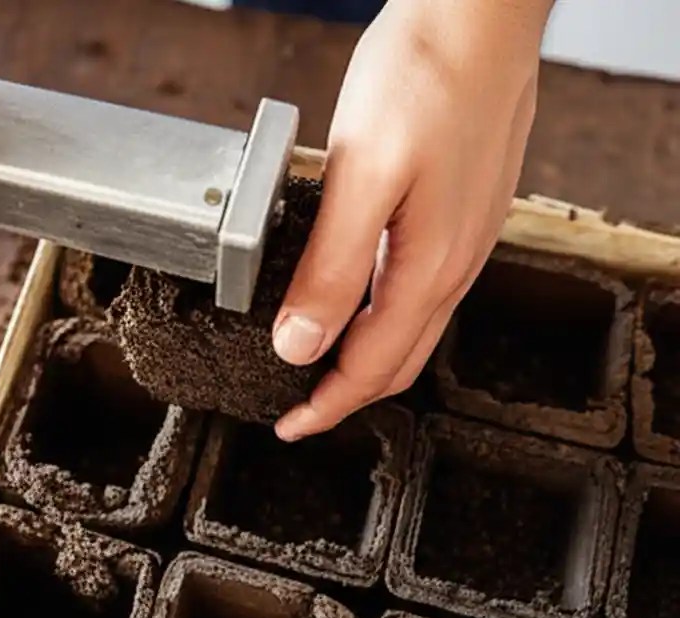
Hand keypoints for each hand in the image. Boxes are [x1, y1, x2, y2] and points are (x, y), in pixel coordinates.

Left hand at [272, 0, 550, 440]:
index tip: (289, 426)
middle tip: (301, 409)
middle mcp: (453, 263)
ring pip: (412, 327)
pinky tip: (359, 298)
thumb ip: (331, 267)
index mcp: (427, 267)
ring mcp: (464, 237)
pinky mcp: (461, 210)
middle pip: (398, 360)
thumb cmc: (424, 79)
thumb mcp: (361, 176)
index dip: (326, 406)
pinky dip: (384, 316)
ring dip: (366, 358)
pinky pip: (421, 288)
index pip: (372, 368)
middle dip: (347, 395)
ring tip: (322, 365)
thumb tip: (300, 345)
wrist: (478, 17)